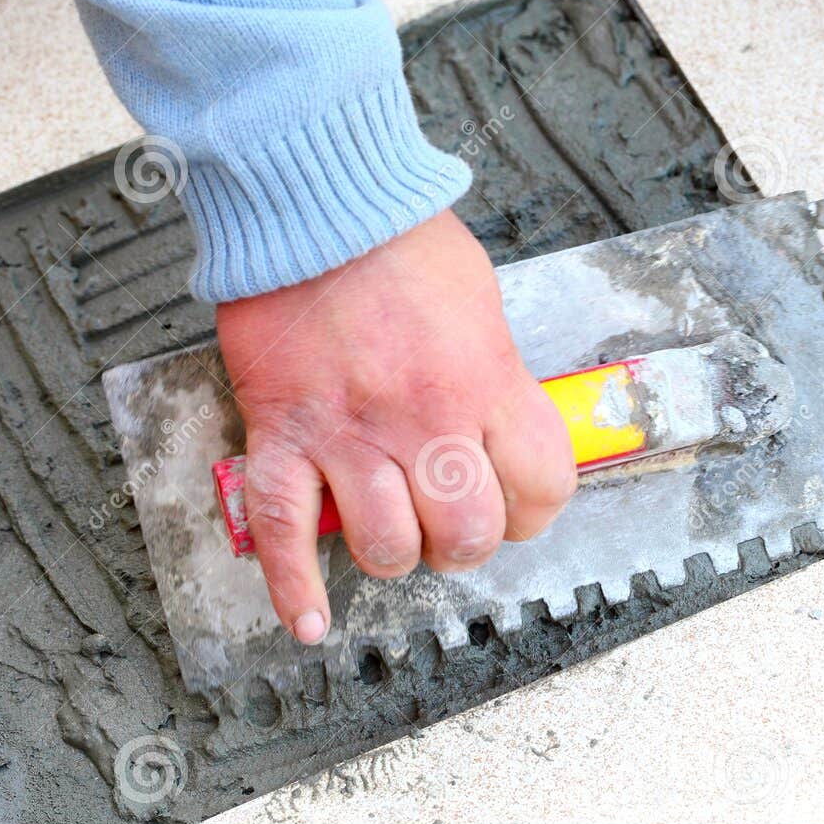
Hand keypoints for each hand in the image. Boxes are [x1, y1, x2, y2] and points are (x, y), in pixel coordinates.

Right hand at [215, 211, 576, 643]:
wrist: (310, 204)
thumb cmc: (399, 242)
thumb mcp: (483, 304)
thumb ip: (495, 378)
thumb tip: (500, 430)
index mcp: (487, 381)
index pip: (541, 488)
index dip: (533, 512)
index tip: (516, 507)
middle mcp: (425, 418)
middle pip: (467, 533)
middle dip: (463, 542)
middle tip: (449, 524)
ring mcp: (350, 433)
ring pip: (386, 546)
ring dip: (394, 554)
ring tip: (388, 531)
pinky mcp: (282, 434)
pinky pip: (285, 532)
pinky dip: (294, 589)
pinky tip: (310, 619)